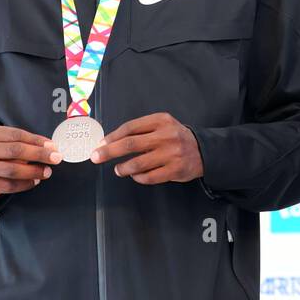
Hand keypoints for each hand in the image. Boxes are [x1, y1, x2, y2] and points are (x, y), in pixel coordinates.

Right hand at [0, 126, 62, 199]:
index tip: (53, 146)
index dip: (37, 141)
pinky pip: (9, 185)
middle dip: (39, 154)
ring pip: (12, 169)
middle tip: (56, 158)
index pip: (17, 135)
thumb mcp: (8, 143)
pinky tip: (35, 181)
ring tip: (47, 172)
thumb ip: (26, 143)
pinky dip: (25, 184)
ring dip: (34, 171)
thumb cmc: (0, 154)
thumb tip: (52, 148)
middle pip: (16, 150)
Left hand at [89, 112, 203, 184]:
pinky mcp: (175, 169)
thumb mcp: (162, 125)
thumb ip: (141, 130)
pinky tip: (135, 175)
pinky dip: (138, 177)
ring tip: (118, 169)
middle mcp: (167, 136)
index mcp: (162, 121)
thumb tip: (111, 142)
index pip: (130, 127)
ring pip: (138, 163)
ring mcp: (172, 154)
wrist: (203, 150)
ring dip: (122, 168)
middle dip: (109, 152)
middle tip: (96, 157)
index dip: (112, 137)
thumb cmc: (176, 137)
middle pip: (130, 144)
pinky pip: (149, 177)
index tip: (100, 144)